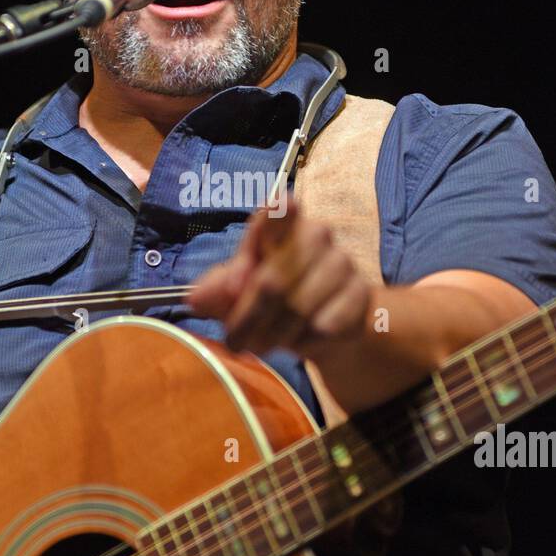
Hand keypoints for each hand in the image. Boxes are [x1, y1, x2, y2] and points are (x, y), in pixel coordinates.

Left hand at [186, 196, 370, 359]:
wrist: (324, 327)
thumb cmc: (275, 300)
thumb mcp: (238, 294)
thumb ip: (215, 291)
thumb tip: (195, 298)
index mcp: (280, 226)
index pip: (276, 212)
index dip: (264, 230)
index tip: (250, 259)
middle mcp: (315, 235)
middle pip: (273, 280)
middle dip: (248, 317)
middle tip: (236, 339)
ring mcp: (341, 262)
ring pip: (298, 307)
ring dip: (275, 334)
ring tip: (265, 342)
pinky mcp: (359, 292)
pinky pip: (325, 324)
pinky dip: (306, 340)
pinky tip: (302, 338)